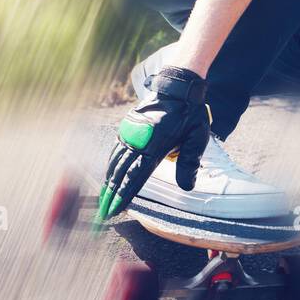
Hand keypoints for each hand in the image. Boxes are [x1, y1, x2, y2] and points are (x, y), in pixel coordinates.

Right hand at [95, 66, 211, 222]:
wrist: (177, 86)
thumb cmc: (190, 113)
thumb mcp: (197, 137)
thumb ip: (190, 162)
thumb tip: (187, 187)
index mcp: (155, 146)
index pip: (135, 177)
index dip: (123, 196)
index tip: (114, 210)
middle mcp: (139, 141)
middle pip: (120, 173)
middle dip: (110, 195)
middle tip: (102, 213)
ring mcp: (131, 132)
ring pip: (115, 162)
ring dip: (108, 181)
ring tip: (103, 198)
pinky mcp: (128, 126)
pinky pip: (117, 149)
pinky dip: (111, 164)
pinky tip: (109, 174)